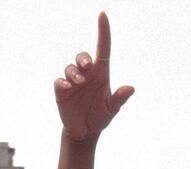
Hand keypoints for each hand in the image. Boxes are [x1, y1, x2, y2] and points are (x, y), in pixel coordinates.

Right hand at [55, 12, 133, 141]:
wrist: (85, 132)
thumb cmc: (100, 117)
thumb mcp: (112, 109)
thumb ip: (119, 99)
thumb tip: (130, 88)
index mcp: (101, 74)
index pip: (103, 48)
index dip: (103, 31)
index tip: (102, 15)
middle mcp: (87, 74)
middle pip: (83, 56)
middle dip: (83, 58)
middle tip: (88, 66)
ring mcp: (73, 82)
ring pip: (70, 67)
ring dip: (74, 72)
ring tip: (79, 83)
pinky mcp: (62, 91)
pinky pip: (60, 81)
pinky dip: (63, 82)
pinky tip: (67, 87)